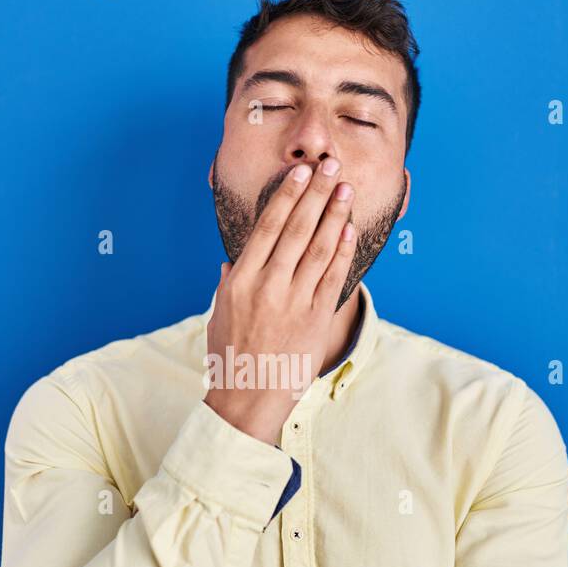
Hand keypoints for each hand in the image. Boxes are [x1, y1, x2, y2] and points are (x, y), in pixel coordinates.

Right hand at [204, 157, 356, 443]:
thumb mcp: (218, 315)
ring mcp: (294, 302)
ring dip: (334, 214)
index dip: (286, 197)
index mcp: (240, 281)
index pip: (268, 228)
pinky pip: (333, 276)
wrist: (248, 400)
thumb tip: (231, 263)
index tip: (299, 174)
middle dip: (316, 194)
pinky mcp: (316, 319)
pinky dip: (342, 249)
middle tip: (330, 166)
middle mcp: (268, 286)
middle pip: (297, 229)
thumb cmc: (230, 359)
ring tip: (345, 189)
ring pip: (319, 247)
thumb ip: (227, 284)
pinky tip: (348, 228)